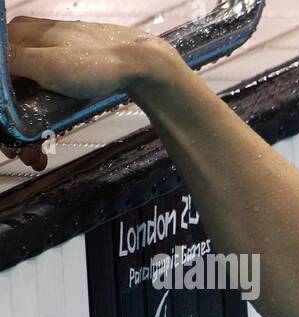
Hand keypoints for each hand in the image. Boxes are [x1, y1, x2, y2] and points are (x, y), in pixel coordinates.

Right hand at [2, 16, 176, 169]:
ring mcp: (46, 61)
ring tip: (35, 156)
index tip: (6, 135)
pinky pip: (43, 100)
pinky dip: (43, 123)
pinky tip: (46, 144)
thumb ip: (12, 63)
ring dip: (27, 131)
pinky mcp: (62, 75)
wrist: (142, 66)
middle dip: (12, 127)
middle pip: (7, 92)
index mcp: (18, 36)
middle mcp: (28, 45)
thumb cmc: (101, 63)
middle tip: (20, 152)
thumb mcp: (48, 64)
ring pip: (24, 100)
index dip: (1, 113)